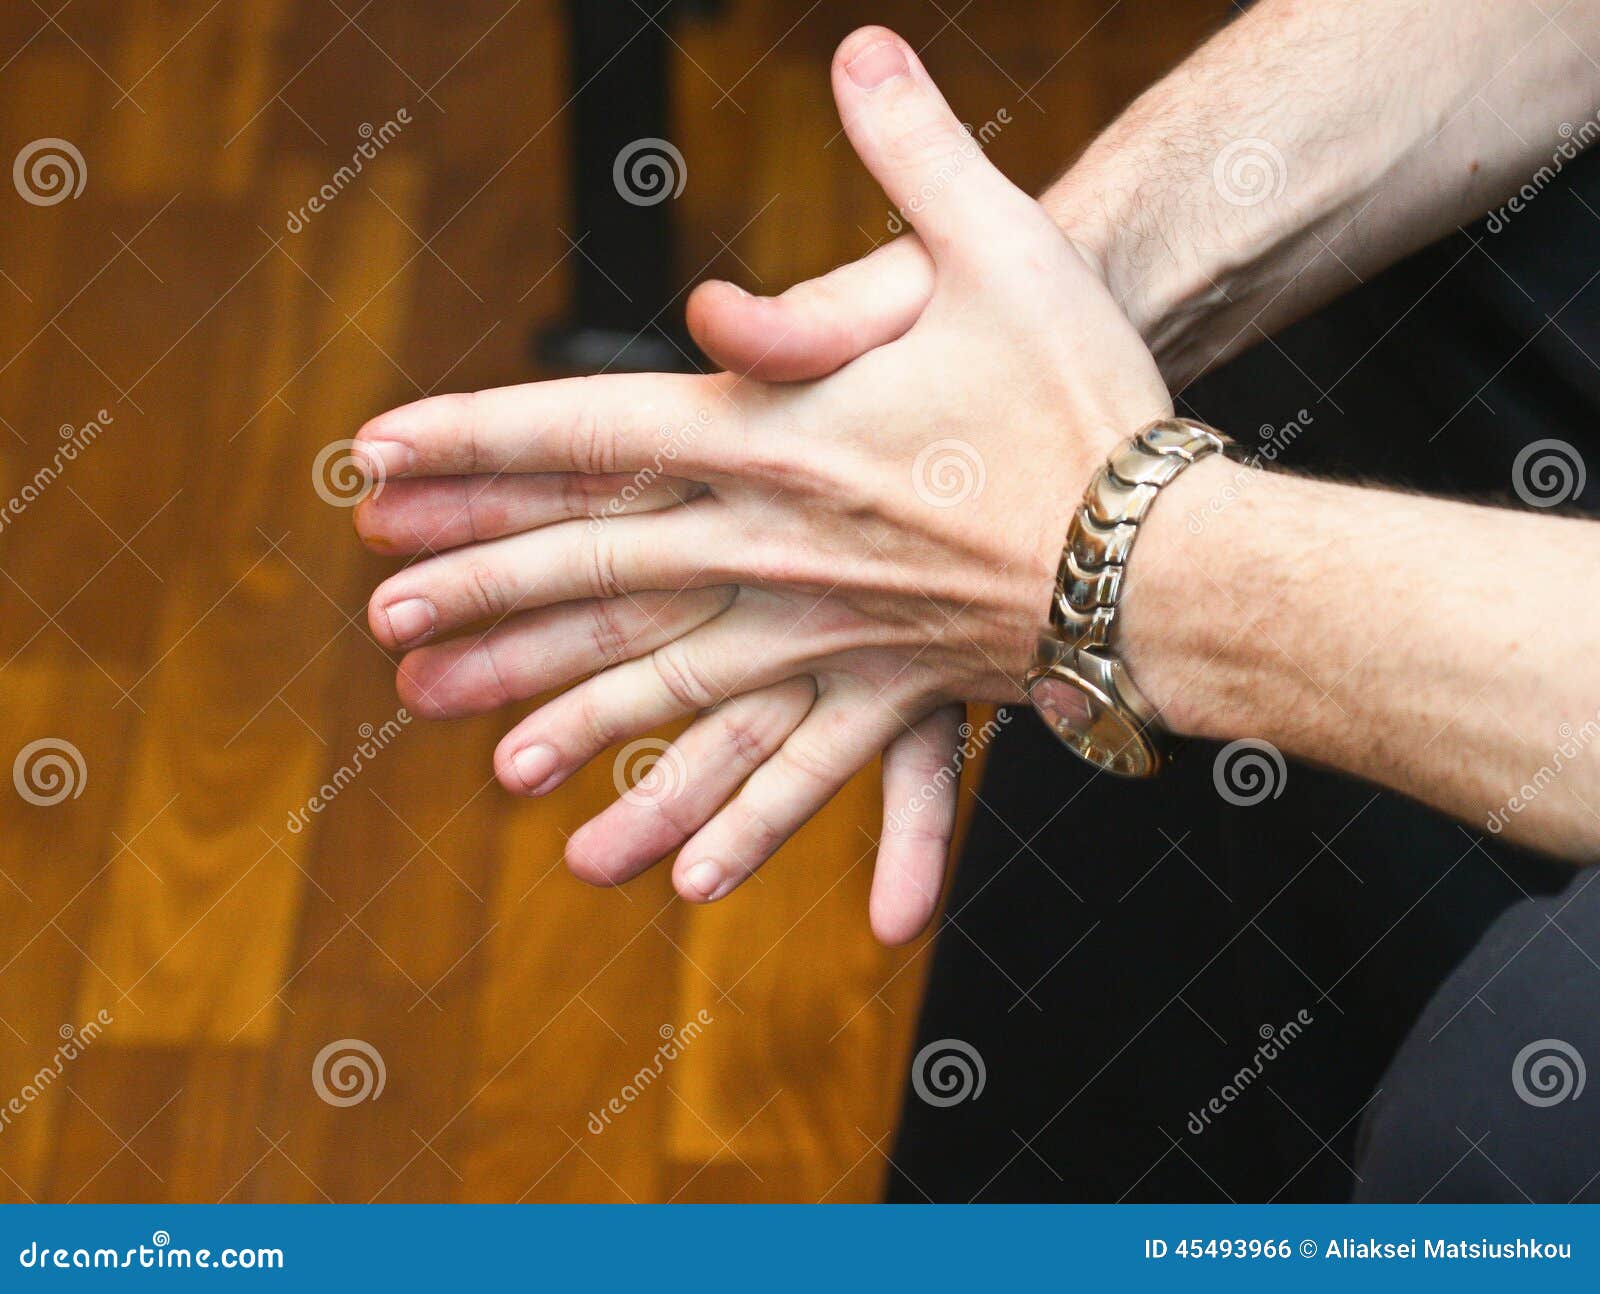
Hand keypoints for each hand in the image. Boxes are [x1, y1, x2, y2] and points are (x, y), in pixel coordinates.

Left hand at [355, 26, 1169, 941]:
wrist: (1172, 548)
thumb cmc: (1084, 394)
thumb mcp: (1000, 245)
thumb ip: (913, 151)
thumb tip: (859, 52)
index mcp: (776, 438)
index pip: (585, 432)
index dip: (474, 443)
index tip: (381, 460)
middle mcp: (777, 548)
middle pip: (599, 571)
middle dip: (485, 593)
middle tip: (389, 624)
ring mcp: (829, 633)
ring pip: (673, 688)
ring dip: (575, 721)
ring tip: (491, 766)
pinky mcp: (890, 693)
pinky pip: (798, 768)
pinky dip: (739, 818)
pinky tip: (687, 878)